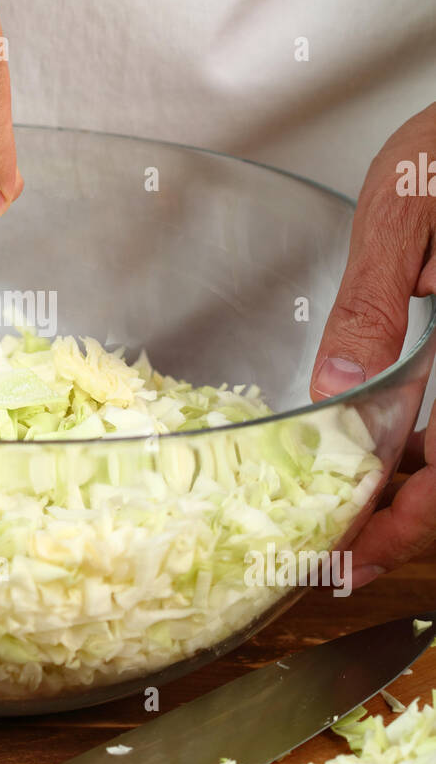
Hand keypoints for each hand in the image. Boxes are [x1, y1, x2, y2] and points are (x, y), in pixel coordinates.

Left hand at [311, 104, 435, 584]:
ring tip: (351, 519)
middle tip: (338, 558)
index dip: (407, 527)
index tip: (352, 561)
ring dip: (416, 492)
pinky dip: (428, 449)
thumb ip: (378, 298)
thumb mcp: (411, 201)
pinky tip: (390, 455)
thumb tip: (337, 386)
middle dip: (405, 524)